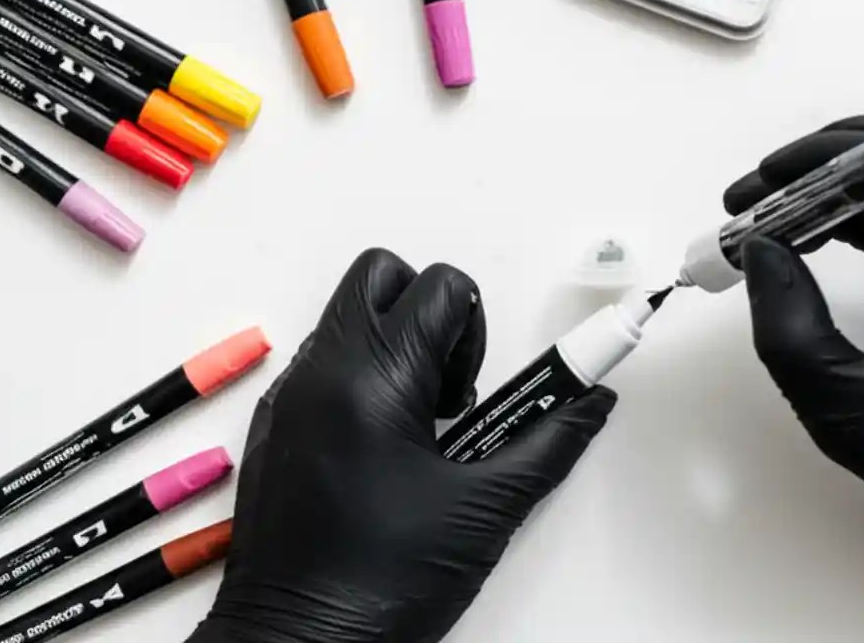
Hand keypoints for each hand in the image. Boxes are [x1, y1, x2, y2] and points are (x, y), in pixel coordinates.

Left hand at [187, 249, 615, 642]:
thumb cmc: (377, 586)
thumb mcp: (485, 509)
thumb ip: (549, 443)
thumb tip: (588, 407)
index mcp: (375, 380)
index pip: (440, 287)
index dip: (480, 328)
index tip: (497, 381)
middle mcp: (322, 373)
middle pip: (381, 276)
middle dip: (431, 310)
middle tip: (457, 381)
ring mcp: (289, 397)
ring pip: (348, 317)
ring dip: (397, 342)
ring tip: (427, 420)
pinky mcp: (275, 426)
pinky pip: (322, 364)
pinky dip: (362, 377)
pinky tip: (389, 445)